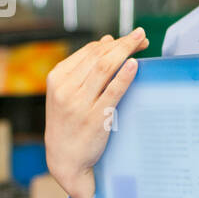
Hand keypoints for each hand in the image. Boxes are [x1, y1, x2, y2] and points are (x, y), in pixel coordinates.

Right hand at [45, 28, 148, 197]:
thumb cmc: (68, 124)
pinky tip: (135, 65)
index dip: (112, 41)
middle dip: (122, 43)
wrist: (64, 160)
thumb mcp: (66, 94)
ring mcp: (78, 104)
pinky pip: (112, 91)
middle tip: (141, 36)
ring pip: (104, 68)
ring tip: (141, 42)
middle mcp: (65, 89)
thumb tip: (107, 40)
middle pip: (98, 56)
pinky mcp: (94, 119)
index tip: (132, 38)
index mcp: (57, 78)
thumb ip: (84, 69)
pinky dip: (124, 76)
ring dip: (125, 51)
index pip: (89, 51)